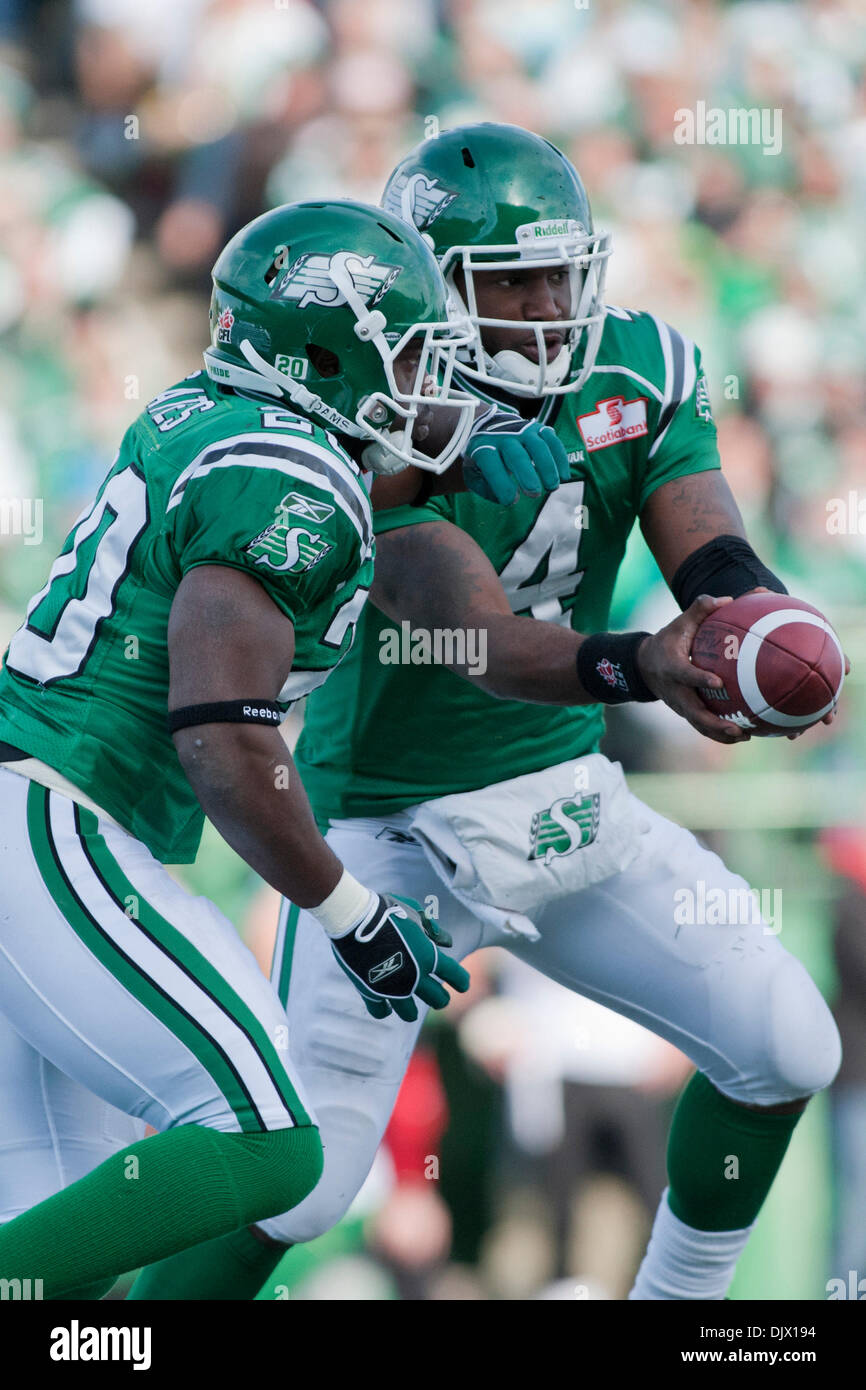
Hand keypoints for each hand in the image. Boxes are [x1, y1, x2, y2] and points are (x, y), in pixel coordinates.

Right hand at [330, 893, 469, 1021]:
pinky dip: (385, 1009)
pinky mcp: (370, 992)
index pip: (456, 976)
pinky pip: (381, 1011)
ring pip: (409, 1013)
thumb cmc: (386, 910)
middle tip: (437, 995)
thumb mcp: (413, 913)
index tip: (461, 985)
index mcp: (428, 956)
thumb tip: (447, 943)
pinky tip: (386, 1004)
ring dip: (412, 1010)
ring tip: (410, 1006)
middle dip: (440, 998)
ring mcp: (392, 987)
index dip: (462, 982)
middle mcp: (414, 976)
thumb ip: (432, 929)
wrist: (354, 918)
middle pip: (438, 1000)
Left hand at [462, 416, 569, 504]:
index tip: (511, 501)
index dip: (502, 483)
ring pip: (538, 446)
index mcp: (482, 448)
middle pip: (516, 454)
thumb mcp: (473, 474)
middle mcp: (503, 437)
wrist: (489, 427)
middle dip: (527, 475)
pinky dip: (560, 458)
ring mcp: (522, 430)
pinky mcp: (538, 429)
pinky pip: (553, 440)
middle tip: (534, 494)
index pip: (490, 464)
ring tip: (552, 487)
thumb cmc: (482, 459)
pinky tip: (564, 476)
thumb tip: (509, 498)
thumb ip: (485, 489)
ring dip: (547, 468)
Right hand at [636, 594, 751, 743]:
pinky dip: (720, 735)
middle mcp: (675, 691)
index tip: (717, 683)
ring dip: (720, 734)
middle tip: (736, 726)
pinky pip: (702, 727)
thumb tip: (727, 599)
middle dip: (714, 722)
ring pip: (699, 725)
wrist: (645, 666)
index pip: (685, 675)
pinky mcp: (685, 713)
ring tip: (745, 736)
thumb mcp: (679, 623)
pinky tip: (743, 735)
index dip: (699, 679)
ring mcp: (679, 705)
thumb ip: (700, 609)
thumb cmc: (668, 641)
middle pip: (693, 712)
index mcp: (672, 668)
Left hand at [746, 587, 850, 738]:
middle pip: (820, 690)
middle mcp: (802, 668)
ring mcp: (787, 682)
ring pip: (797, 707)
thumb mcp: (752, 604)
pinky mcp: (766, 693)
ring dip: (799, 723)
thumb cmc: (753, 615)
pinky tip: (755, 732)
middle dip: (826, 706)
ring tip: (795, 736)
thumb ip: (755, 598)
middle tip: (829, 718)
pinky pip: (767, 709)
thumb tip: (759, 591)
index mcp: (805, 647)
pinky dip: (765, 720)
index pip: (831, 655)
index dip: (840, 663)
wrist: (745, 626)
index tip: (846, 670)